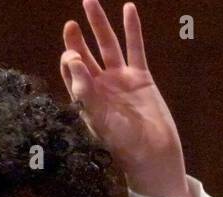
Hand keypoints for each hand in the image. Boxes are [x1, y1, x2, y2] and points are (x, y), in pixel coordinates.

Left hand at [60, 1, 191, 196]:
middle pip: (84, 55)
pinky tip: (128, 10)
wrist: (153, 156)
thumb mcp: (99, 120)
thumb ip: (84, 91)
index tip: (73, 57)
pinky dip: (132, 29)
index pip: (71, 71)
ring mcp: (121, 80)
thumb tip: (72, 60)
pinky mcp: (141, 77)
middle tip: (71, 25)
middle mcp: (100, 86)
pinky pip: (135, 48)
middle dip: (76, 39)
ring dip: (99, 24)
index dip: (69, 58)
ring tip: (90, 2)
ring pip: (108, 46)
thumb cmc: (123, 145)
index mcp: (85, 98)